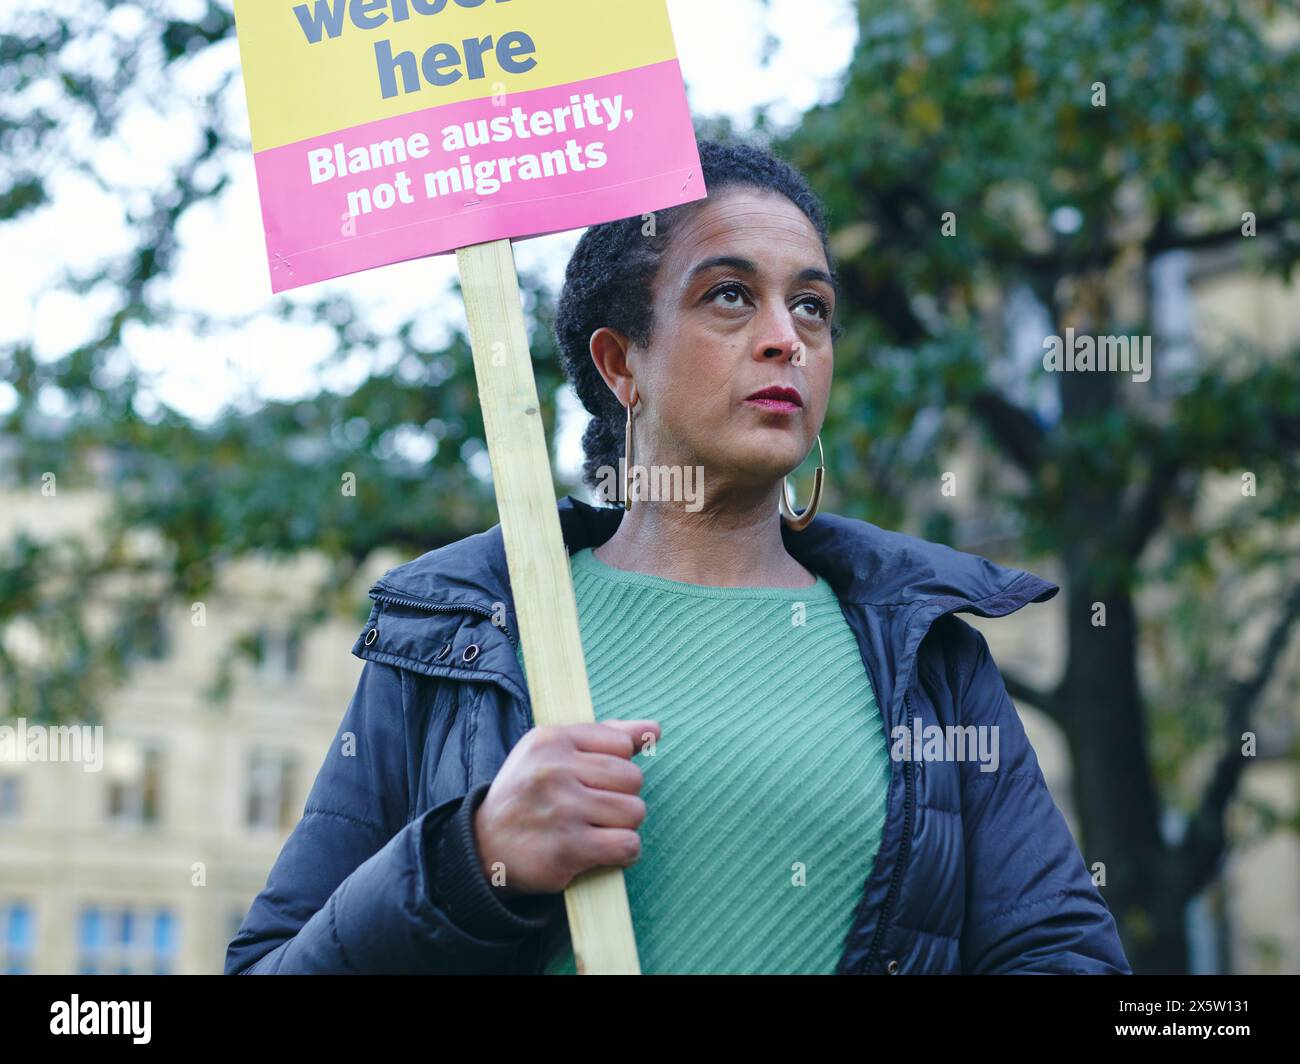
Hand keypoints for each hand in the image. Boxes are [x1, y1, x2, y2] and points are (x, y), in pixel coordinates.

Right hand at [472, 719, 659, 897]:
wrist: (484, 846)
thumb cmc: (530, 794)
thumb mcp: (554, 751)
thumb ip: (605, 736)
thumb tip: (654, 729)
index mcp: (551, 740)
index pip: (622, 744)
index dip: (616, 765)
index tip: (592, 780)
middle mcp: (554, 771)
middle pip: (633, 778)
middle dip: (622, 796)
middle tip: (594, 808)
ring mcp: (561, 811)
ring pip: (634, 812)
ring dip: (623, 825)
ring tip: (596, 828)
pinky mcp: (567, 850)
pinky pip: (628, 845)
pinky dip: (623, 851)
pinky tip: (601, 849)